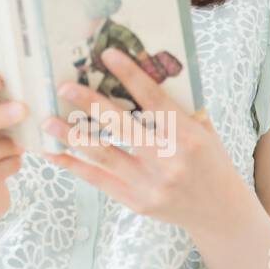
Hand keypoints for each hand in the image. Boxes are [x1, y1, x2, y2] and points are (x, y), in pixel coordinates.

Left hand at [40, 47, 248, 233]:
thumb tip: (145, 69)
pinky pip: (98, 180)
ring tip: (47, 121)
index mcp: (189, 137)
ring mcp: (151, 184)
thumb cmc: (210, 162)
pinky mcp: (137, 203)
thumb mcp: (204, 131)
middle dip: (90, 104)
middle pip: (122, 126)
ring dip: (72, 136)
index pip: (154, 100)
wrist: (222, 214)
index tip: (107, 55)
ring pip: (103, 155)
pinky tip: (54, 153)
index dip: (130, 75)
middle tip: (64, 86)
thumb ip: (178, 105)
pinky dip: (73, 165)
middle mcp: (169, 161)